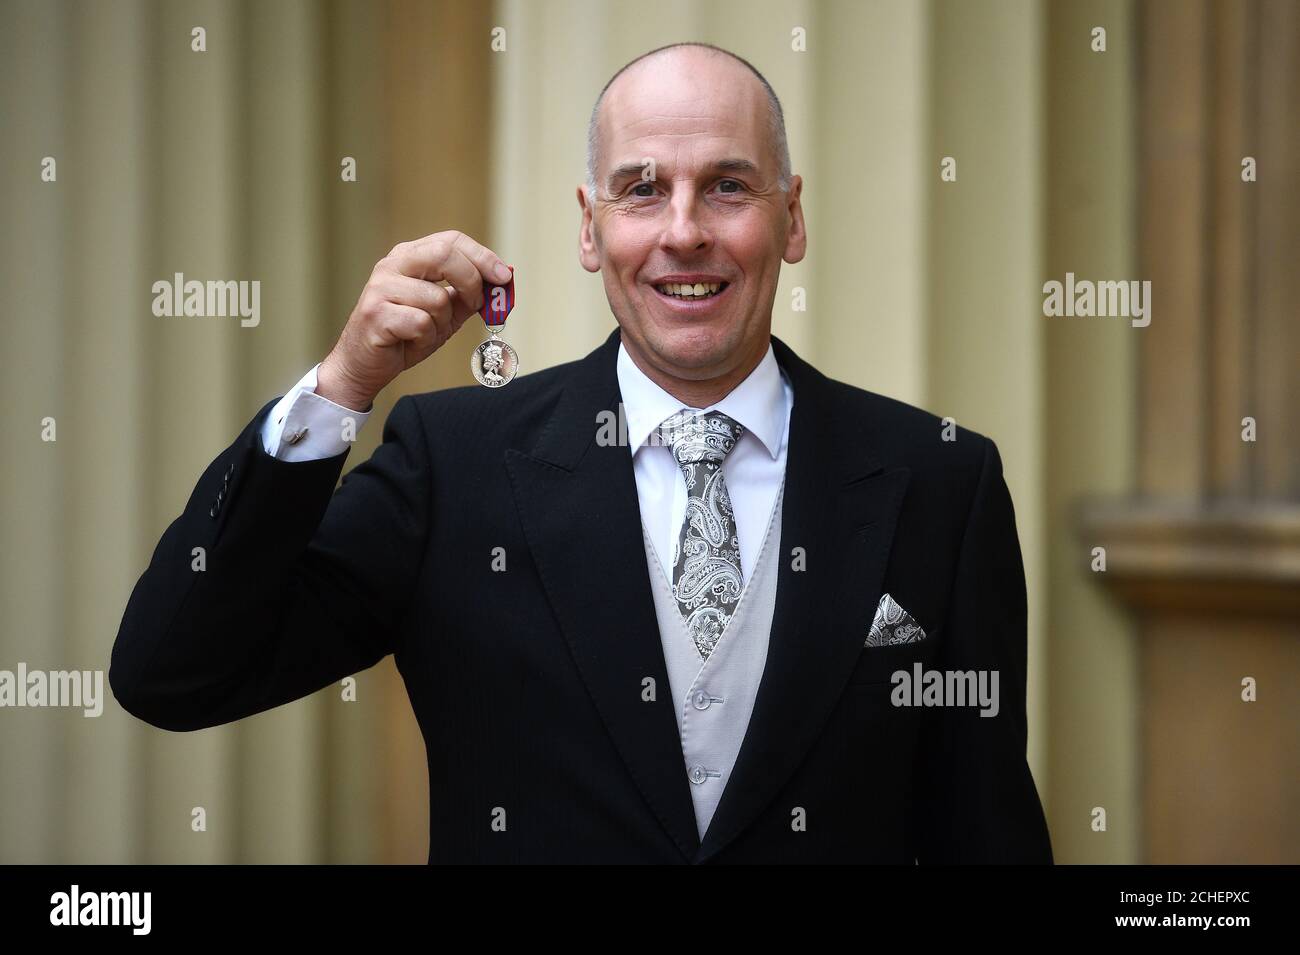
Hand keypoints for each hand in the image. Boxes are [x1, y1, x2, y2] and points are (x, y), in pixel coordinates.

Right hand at [316, 231, 511, 409]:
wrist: (365, 364)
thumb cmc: (405, 335)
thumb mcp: (444, 312)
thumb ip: (468, 295)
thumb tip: (501, 281)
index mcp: (409, 257)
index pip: (451, 240)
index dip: (482, 256)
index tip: (504, 276)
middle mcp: (392, 265)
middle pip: (444, 255)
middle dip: (471, 281)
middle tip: (477, 304)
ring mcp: (381, 288)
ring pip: (437, 299)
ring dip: (442, 324)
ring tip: (426, 333)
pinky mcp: (375, 314)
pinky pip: (422, 323)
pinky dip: (426, 339)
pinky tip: (412, 343)